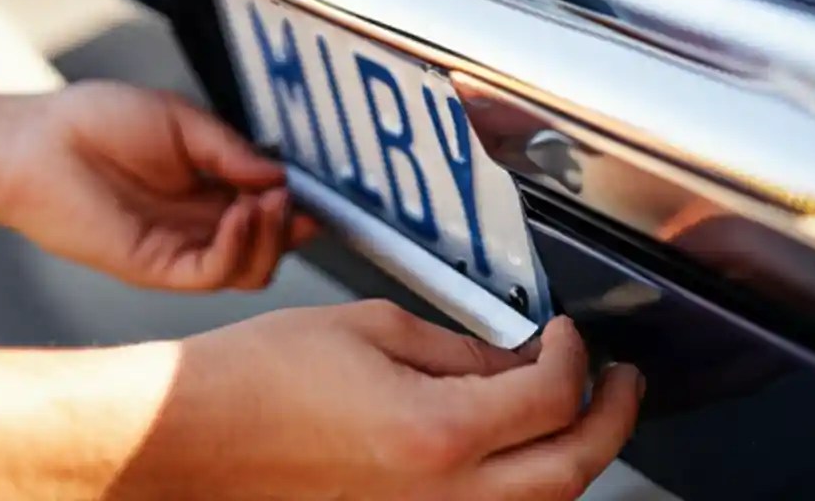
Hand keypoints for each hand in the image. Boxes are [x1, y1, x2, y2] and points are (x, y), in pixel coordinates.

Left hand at [0, 81, 317, 290]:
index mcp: (210, 190)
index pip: (269, 212)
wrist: (36, 142)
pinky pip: (214, 274)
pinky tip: (240, 214)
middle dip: (291, 225)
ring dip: (271, 238)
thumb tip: (279, 175)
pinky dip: (239, 247)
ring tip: (266, 202)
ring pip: (252, 270)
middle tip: (290, 197)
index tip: (308, 185)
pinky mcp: (157, 268)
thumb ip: (230, 150)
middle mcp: (201, 226)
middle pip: (270, 248)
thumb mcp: (182, 122)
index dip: (294, 204)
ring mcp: (181, 250)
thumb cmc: (97, 122)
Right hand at [109, 302, 642, 499]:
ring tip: (582, 416)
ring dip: (575, 461)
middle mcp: (441, 496)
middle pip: (571, 470)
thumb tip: (519, 358)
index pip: (553, 398)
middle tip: (621, 382)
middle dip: (611, 419)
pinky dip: (524, 489)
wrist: (192, 436)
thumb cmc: (260, 377)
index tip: (568, 333)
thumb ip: (460, 350)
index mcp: (436, 432)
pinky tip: (520, 454)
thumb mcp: (372, 330)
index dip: (576, 357)